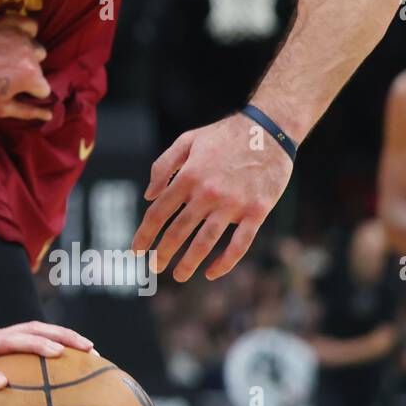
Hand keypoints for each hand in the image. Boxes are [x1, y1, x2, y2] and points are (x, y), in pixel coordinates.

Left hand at [0, 14, 51, 121]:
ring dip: (27, 54)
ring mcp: (21, 35)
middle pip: (40, 68)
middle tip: (4, 76)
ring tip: (6, 59)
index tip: (12, 92)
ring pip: (36, 48)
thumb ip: (27, 111)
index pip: (43, 90)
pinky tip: (13, 40)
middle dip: (27, 74)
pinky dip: (25, 33)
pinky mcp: (10, 21)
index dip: (28, 94)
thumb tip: (49, 114)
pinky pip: (29, 26)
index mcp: (32, 76)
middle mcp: (32, 53)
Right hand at [0, 321, 93, 401]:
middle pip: (31, 329)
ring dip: (35, 345)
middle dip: (61, 335)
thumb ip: (2, 381)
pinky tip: (2, 384)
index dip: (64, 337)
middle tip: (88, 347)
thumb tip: (33, 402)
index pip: (36, 332)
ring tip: (57, 354)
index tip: (92, 350)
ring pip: (8, 340)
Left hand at [133, 113, 293, 281]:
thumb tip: (148, 195)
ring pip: (205, 242)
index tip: (136, 250)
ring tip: (179, 276)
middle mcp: (208, 193)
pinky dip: (225, 262)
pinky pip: (239, 244)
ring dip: (189, 263)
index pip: (158, 213)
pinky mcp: (257, 211)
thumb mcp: (187, 140)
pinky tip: (211, 273)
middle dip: (162, 253)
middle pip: (178, 231)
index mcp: (188, 176)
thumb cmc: (224, 135)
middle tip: (153, 268)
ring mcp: (233, 204)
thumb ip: (163, 166)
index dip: (144, 234)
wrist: (269, 130)